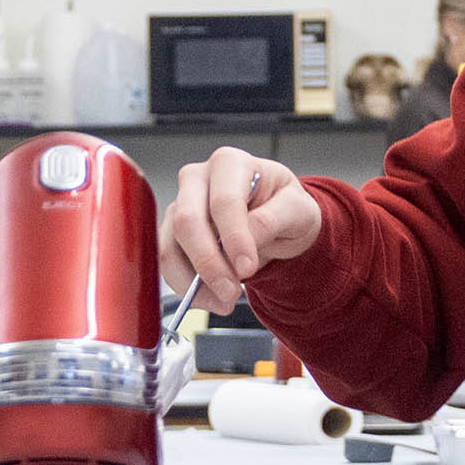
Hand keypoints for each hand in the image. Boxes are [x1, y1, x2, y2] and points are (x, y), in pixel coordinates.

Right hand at [159, 147, 321, 312]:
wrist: (277, 221)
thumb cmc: (284, 206)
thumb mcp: (297, 209)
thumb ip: (272, 220)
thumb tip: (245, 242)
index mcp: (230, 163)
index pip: (224, 201)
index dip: (233, 237)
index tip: (247, 268)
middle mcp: (198, 179)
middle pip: (187, 220)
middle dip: (208, 263)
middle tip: (231, 293)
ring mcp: (180, 205)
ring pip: (171, 245)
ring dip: (194, 281)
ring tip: (224, 300)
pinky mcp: (171, 232)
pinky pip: (167, 262)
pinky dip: (185, 287)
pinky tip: (210, 298)